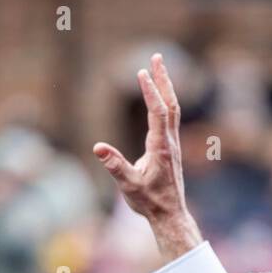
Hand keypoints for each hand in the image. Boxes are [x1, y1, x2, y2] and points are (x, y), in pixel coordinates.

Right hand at [93, 53, 201, 262]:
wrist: (170, 215)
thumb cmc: (149, 202)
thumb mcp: (128, 186)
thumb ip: (114, 166)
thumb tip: (98, 148)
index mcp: (160, 148)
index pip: (157, 113)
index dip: (150, 92)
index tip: (141, 72)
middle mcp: (169, 143)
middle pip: (170, 104)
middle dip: (163, 80)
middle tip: (156, 57)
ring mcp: (172, 145)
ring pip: (172, 110)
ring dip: (166, 88)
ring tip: (158, 69)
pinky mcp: (171, 149)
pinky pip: (170, 119)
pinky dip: (165, 102)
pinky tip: (160, 97)